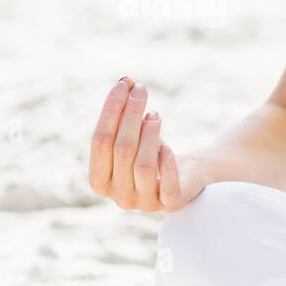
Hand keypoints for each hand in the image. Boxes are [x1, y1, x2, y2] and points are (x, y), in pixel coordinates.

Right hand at [88, 77, 207, 211]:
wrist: (186, 176)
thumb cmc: (152, 152)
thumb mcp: (133, 136)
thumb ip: (122, 115)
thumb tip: (125, 81)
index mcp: (99, 181)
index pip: (99, 141)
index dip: (110, 110)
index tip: (123, 84)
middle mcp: (118, 197)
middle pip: (121, 150)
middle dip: (130, 115)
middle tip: (141, 90)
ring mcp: (144, 203)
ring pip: (143, 166)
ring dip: (149, 135)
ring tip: (155, 114)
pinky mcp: (171, 203)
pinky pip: (167, 185)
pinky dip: (166, 162)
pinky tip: (166, 145)